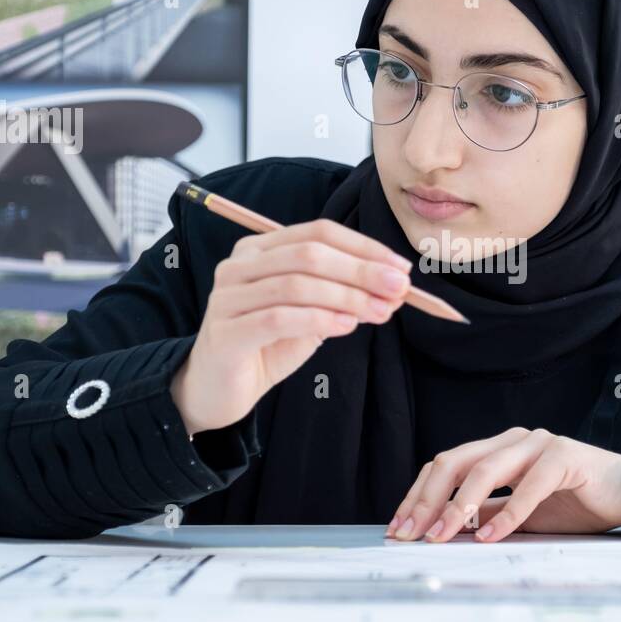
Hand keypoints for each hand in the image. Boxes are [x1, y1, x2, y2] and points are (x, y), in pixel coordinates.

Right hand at [170, 218, 411, 434]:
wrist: (219, 389)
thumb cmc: (268, 345)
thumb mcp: (311, 314)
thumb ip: (342, 296)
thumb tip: (392, 287)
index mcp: (261, 249)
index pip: (319, 232)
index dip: (364, 248)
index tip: (401, 269)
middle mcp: (240, 264)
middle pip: (309, 254)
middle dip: (360, 270)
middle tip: (398, 289)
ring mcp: (227, 296)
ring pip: (295, 284)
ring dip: (346, 297)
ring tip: (378, 312)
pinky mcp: (225, 331)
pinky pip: (278, 318)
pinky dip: (319, 319)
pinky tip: (346, 326)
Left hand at [385, 427, 620, 542]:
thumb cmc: (573, 502)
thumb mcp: (519, 514)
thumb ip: (485, 515)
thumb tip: (440, 532)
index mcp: (497, 448)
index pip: (445, 466)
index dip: (417, 495)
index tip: (399, 529)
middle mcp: (513, 440)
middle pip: (455, 461)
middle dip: (427, 499)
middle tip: (410, 533)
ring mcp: (539, 444)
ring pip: (486, 468)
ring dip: (459, 505)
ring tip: (441, 535)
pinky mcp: (565, 457)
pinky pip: (530, 486)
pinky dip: (508, 514)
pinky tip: (489, 536)